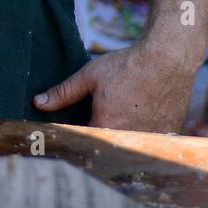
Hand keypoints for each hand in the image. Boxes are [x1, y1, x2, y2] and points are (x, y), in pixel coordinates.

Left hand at [34, 40, 198, 131]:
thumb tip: (38, 103)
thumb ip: (64, 93)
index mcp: (105, 126)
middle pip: (105, 147)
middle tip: (94, 128)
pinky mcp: (166, 136)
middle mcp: (128, 139)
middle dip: (96, 141)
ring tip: (118, 121)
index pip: (82, 142)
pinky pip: (146, 143)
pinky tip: (137, 120)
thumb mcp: (90, 76)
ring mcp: (149, 140)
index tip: (67, 135)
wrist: (169, 60)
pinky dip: (139, 137)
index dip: (74, 139)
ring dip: (119, 141)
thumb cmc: (128, 66)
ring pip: (127, 147)